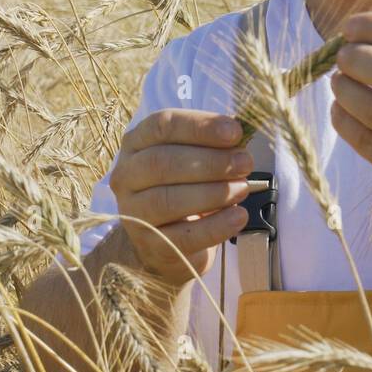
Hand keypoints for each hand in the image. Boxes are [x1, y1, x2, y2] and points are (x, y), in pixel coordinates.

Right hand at [110, 110, 253, 284]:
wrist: (169, 238)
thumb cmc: (185, 185)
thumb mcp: (194, 156)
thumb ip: (214, 143)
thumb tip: (241, 132)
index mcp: (137, 142)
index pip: (162, 126)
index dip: (200, 127)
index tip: (235, 132)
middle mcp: (127, 175)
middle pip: (162, 162)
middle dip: (210, 162)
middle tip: (245, 163)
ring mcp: (133, 213)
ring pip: (166, 200)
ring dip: (213, 193)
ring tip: (243, 189)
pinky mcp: (150, 246)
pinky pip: (181, 237)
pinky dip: (215, 227)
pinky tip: (238, 217)